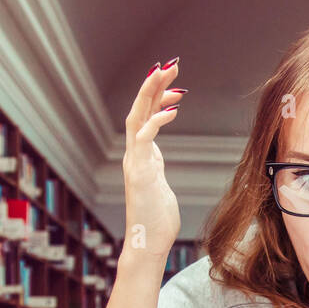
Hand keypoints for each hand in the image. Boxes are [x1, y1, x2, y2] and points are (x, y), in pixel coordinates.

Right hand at [122, 58, 185, 260]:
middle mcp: (134, 155)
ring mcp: (135, 162)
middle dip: (153, 84)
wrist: (148, 244)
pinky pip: (145, 138)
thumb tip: (156, 160)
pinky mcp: (140, 172)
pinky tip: (173, 109)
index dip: (156, 96)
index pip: (145, 117)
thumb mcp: (159, 186)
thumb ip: (155, 169)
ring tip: (166, 72)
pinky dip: (157, 121)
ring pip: (137, 117)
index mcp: (141, 156)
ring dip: (151, 93)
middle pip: (139, 109)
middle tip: (169, 63)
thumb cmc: (157, 220)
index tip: (173, 82)